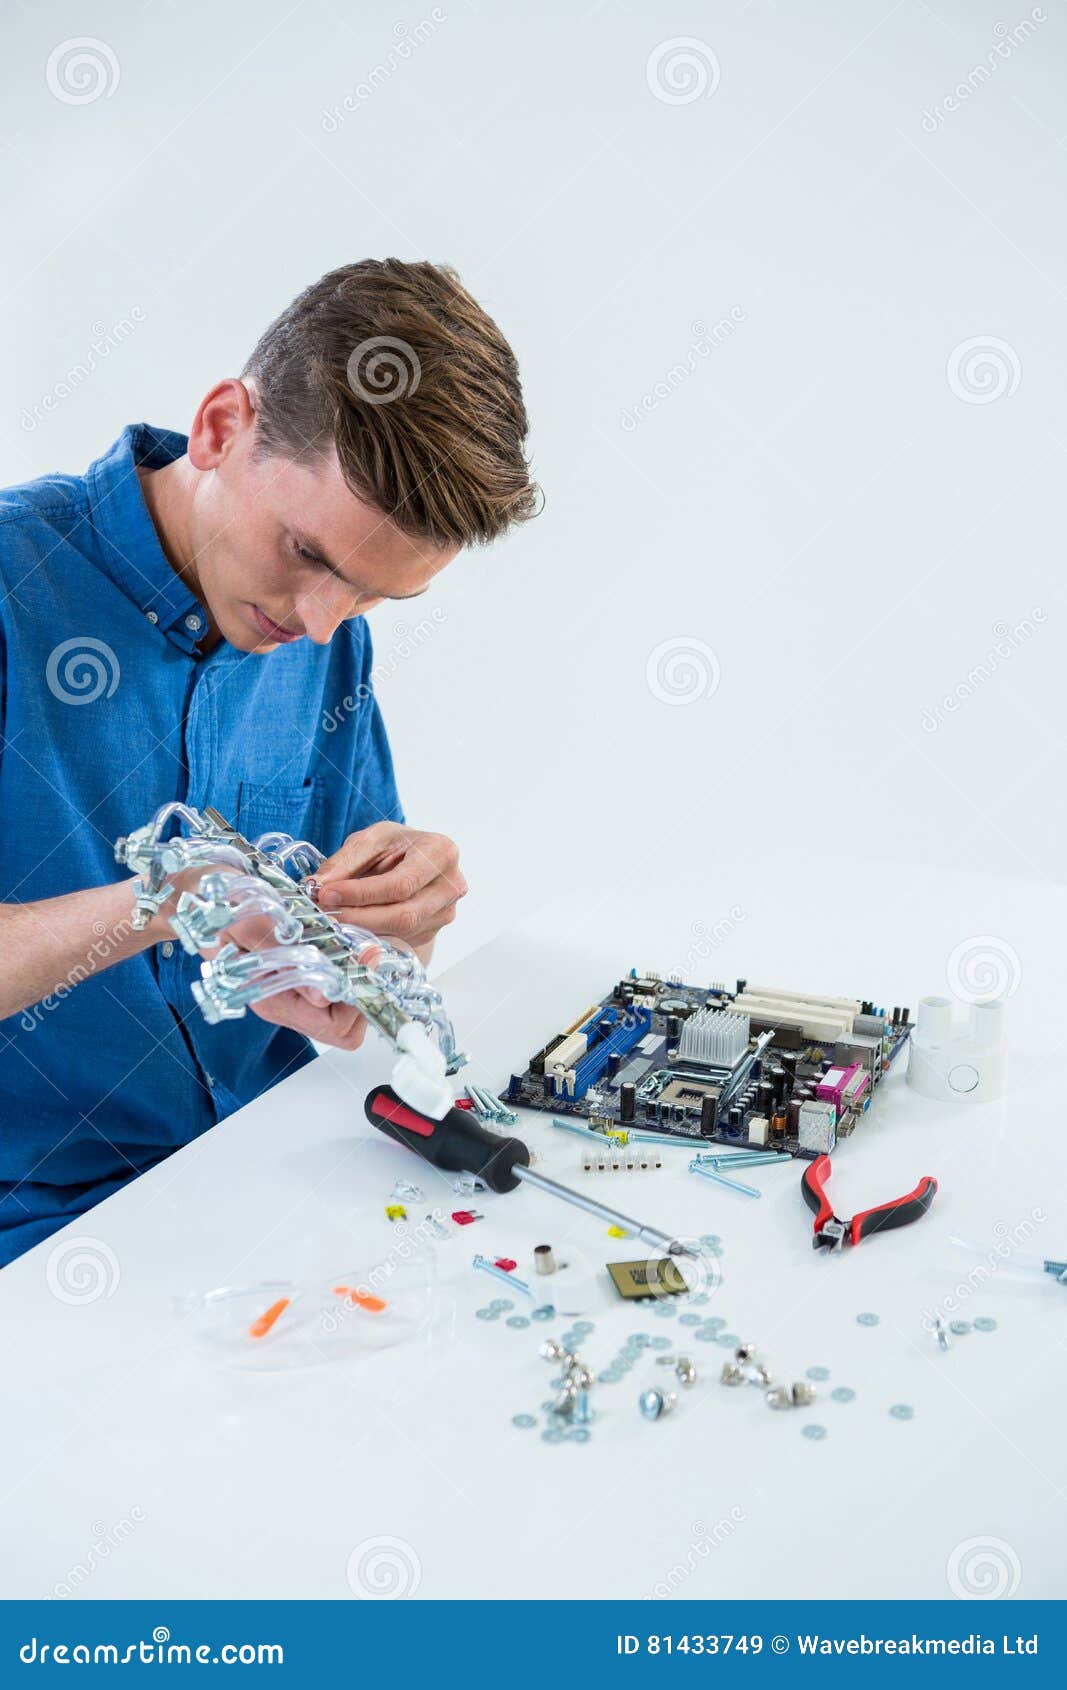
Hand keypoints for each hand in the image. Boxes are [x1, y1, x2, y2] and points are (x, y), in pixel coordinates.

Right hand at [152, 867, 369, 1050]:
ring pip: (345, 1005)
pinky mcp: (296, 974)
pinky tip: (340, 939)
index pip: (336, 1028)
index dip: (359, 999)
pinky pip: (335, 984)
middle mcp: (284, 1002)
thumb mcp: (242, 916)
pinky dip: (346, 964)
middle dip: (363, 990)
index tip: (363, 959)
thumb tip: (322, 994)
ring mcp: (291, 991)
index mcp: (270, 998)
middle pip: (347, 1024)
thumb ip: (278, 952)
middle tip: (364, 950)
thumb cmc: (210, 899)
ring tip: (352, 942)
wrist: (192, 891)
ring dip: (357, 976)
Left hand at [308, 822, 466, 951]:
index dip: (361, 894)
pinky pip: (398, 939)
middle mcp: (451, 885)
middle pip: (403, 915)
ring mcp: (445, 912)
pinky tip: (351, 923)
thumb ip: (343, 862)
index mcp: (441, 852)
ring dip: (361, 928)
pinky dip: (370, 934)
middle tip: (325, 912)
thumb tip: (315, 885)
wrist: (416, 861)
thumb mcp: (370, 840)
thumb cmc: (397, 845)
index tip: (327, 894)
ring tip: (333, 916)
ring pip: (400, 932)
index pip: (401, 884)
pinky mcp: (432, 931)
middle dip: (359, 918)